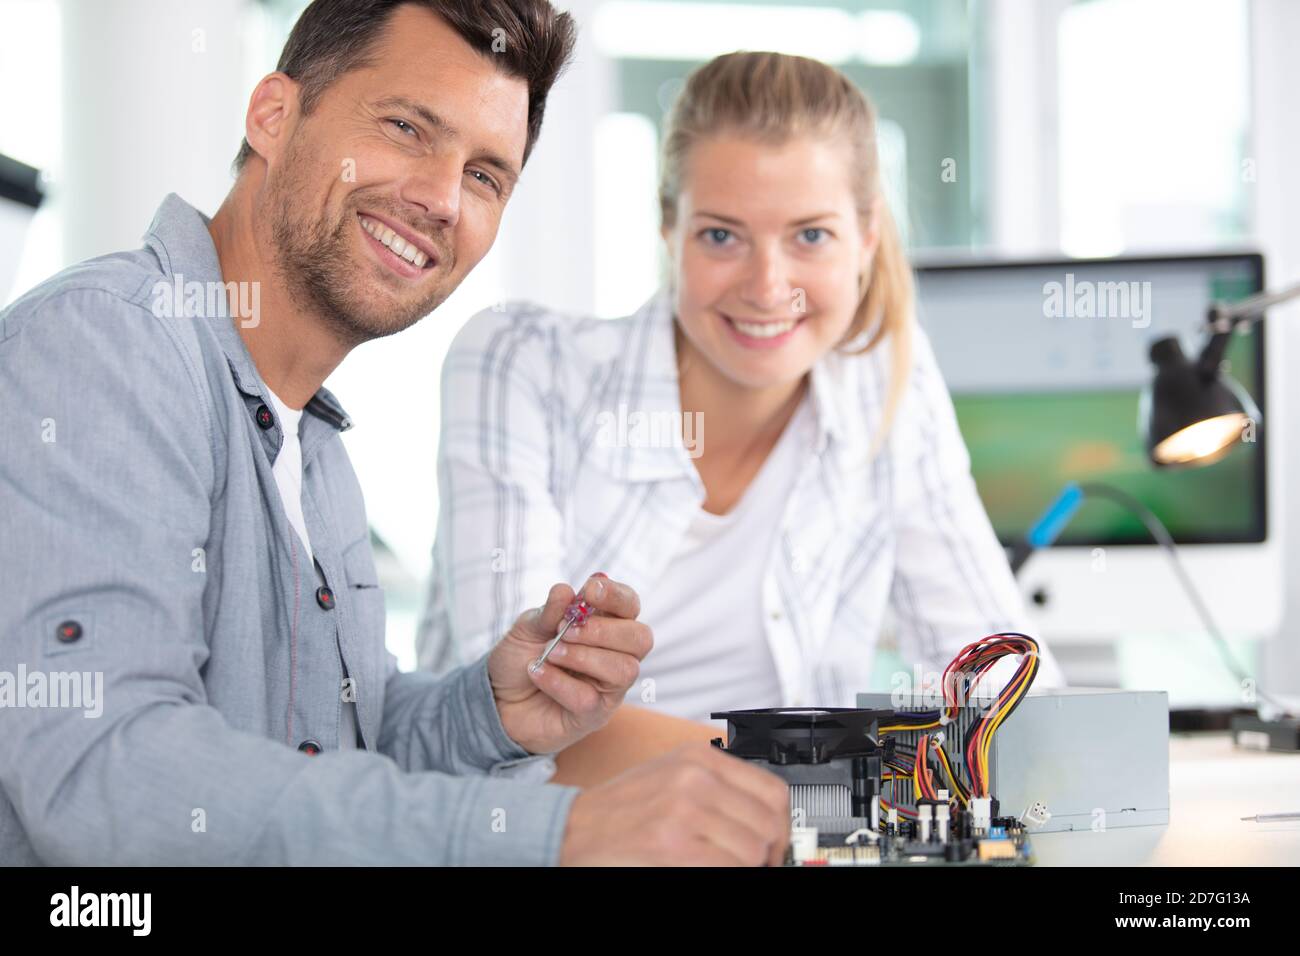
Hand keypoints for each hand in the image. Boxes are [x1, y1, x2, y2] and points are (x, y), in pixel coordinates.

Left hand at [489, 574, 651, 754]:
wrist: (497, 700)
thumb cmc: (520, 659)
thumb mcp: (527, 628)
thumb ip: (549, 612)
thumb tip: (565, 590)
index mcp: (605, 626)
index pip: (630, 606)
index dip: (617, 596)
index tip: (589, 591)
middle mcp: (615, 656)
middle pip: (641, 638)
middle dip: (604, 630)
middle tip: (565, 630)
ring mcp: (608, 688)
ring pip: (624, 670)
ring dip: (583, 657)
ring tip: (550, 654)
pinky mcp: (593, 716)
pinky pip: (589, 699)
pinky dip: (558, 682)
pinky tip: (537, 673)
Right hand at [559, 742, 790, 865]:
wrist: (573, 827)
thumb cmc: (619, 808)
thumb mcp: (672, 777)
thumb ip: (716, 786)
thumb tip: (762, 815)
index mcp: (699, 757)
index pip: (772, 790)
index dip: (782, 824)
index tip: (775, 842)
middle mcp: (696, 777)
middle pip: (768, 822)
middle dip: (768, 851)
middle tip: (756, 864)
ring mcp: (685, 809)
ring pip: (753, 849)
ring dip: (746, 866)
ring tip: (724, 866)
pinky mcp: (674, 843)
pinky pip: (729, 866)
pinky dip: (729, 874)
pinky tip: (710, 870)